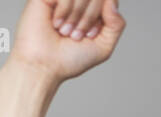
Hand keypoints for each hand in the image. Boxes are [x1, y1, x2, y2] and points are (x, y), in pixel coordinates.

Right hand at [9, 0, 124, 83]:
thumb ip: (117, 24)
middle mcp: (77, 2)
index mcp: (91, 11)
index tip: (90, 36)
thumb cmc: (69, 60)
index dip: (103, 18)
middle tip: (75, 35)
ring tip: (65, 32)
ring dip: (77, 17)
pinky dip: (64, 11)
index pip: (109, 0)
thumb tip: (111, 1)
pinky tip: (56, 23)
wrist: (44, 66)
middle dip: (89, 18)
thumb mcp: (104, 47)